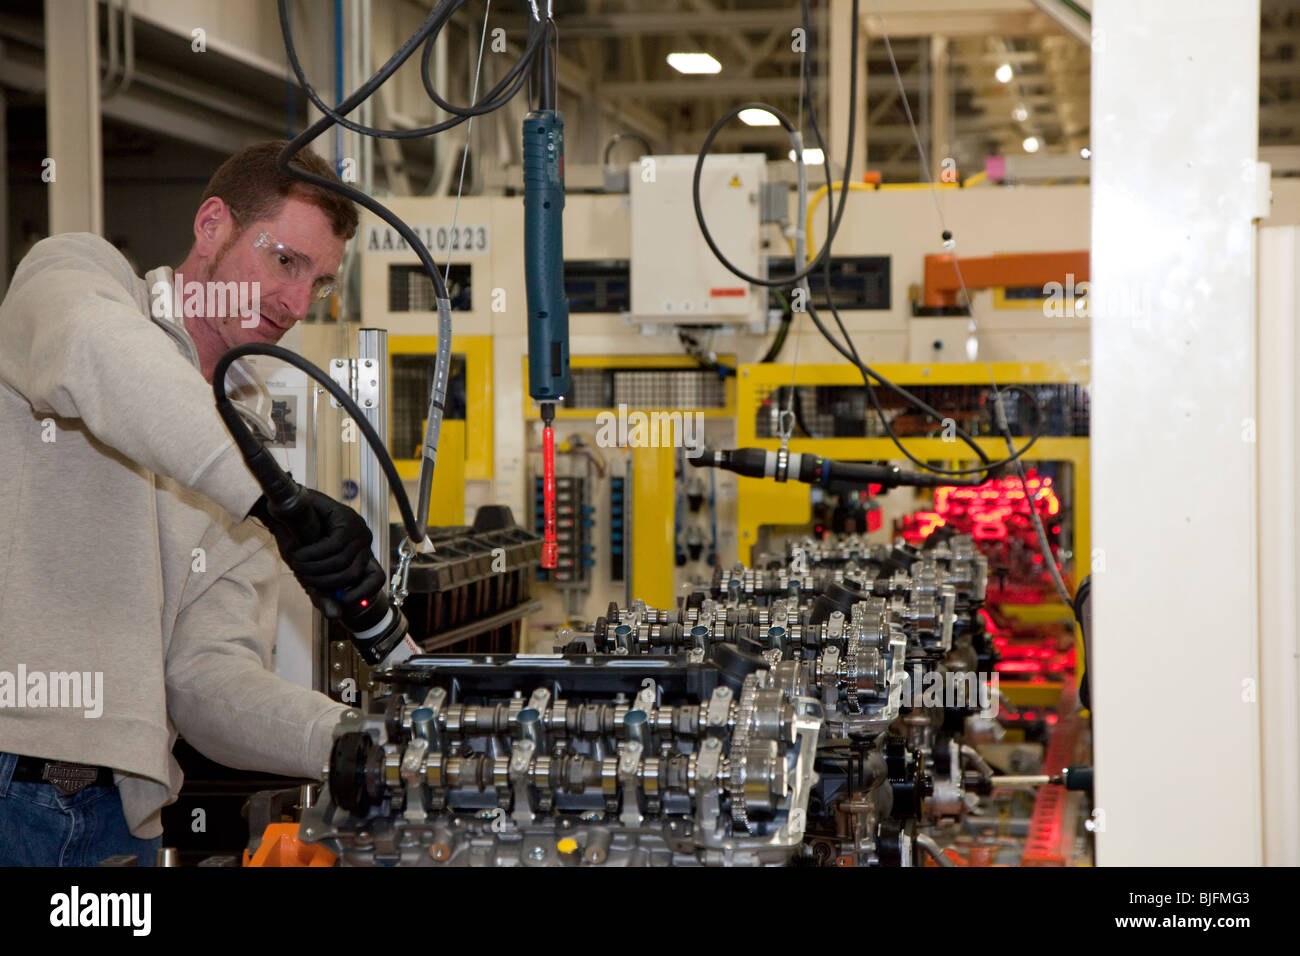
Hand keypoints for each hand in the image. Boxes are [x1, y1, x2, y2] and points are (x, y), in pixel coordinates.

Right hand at [251, 490, 386, 618]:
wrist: (283, 516)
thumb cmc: (299, 545)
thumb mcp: (312, 577)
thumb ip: (324, 596)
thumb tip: (337, 616)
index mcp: (361, 557)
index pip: (377, 578)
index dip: (363, 593)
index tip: (343, 602)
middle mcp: (364, 543)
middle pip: (354, 574)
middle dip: (323, 581)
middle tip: (301, 576)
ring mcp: (358, 529)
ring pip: (342, 561)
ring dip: (314, 567)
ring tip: (297, 563)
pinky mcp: (346, 518)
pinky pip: (333, 545)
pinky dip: (312, 554)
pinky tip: (299, 553)